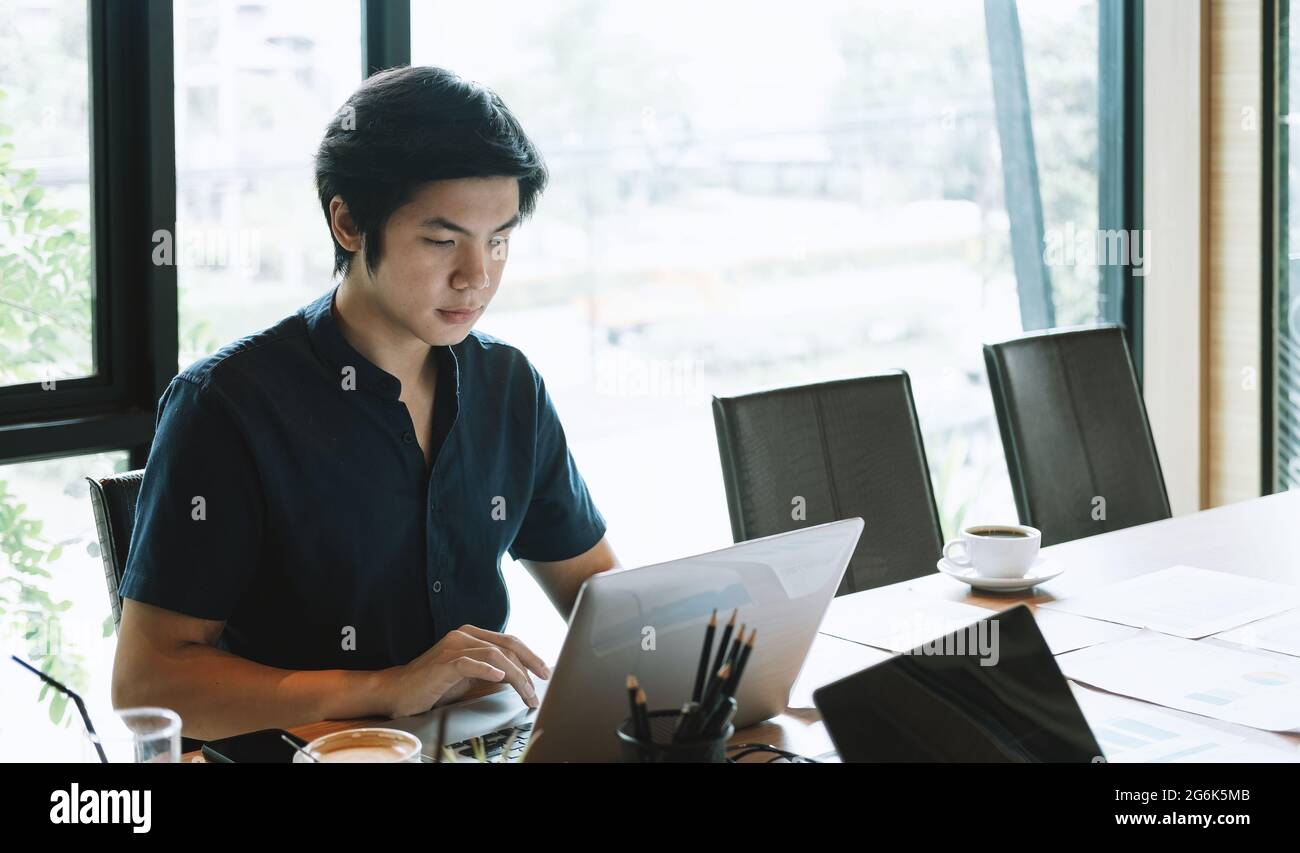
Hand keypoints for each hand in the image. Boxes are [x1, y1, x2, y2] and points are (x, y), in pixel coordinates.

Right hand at [377, 625, 551, 717]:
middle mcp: (463, 636)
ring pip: (495, 655)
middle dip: (530, 664)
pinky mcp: (442, 663)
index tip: (544, 674)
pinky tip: (500, 678)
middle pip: (507, 645)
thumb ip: (490, 673)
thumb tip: (518, 679)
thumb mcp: (468, 678)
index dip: (530, 656)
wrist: (396, 691)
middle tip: (542, 684)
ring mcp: (452, 647)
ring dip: (516, 675)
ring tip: (526, 693)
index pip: (509, 642)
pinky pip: (469, 663)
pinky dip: (487, 670)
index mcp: (471, 636)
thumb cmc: (432, 686)